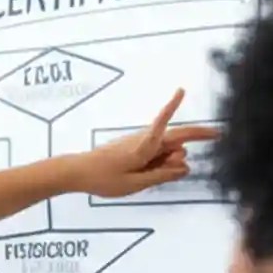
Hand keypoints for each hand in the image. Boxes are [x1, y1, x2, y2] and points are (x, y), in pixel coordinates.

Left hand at [67, 89, 217, 196]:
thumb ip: (161, 175)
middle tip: (183, 165)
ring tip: (148, 176)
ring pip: (167, 146)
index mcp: (144, 145)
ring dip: (171, 159)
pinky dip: (160, 161)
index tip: (181, 89)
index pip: (162, 120)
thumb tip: (185, 167)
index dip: (173, 105)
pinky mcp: (133, 147)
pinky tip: (147, 174)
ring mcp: (138, 142)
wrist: (78, 173)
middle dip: (195, 137)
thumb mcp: (135, 183)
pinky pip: (156, 151)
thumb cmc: (104, 178)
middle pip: (177, 135)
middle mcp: (144, 138)